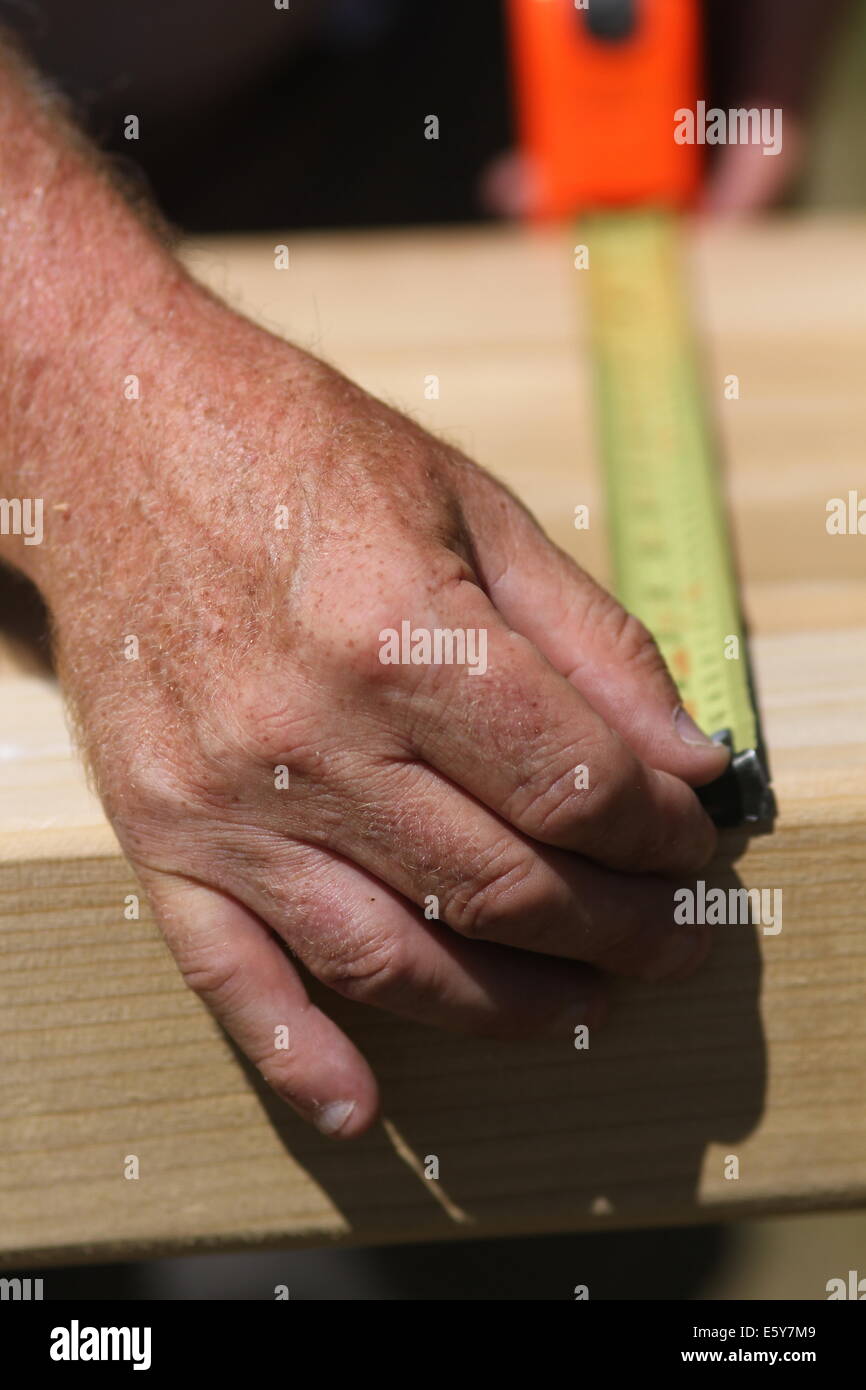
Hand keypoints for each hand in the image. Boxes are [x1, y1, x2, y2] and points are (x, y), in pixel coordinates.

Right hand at [44, 285, 727, 1138]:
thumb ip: (591, 641)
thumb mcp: (473, 508)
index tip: (695, 843)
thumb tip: (689, 759)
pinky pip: (227, 972)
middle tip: (676, 940)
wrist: (116, 433)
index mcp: (396, 633)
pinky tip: (363, 1107)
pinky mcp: (160, 831)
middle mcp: (307, 737)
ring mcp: (224, 800)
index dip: (661, 832)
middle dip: (618, 928)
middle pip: (500, 885)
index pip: (572, 785)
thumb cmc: (302, 454)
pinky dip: (297, 1052)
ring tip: (588, 1004)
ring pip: (390, 956)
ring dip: (508, 1004)